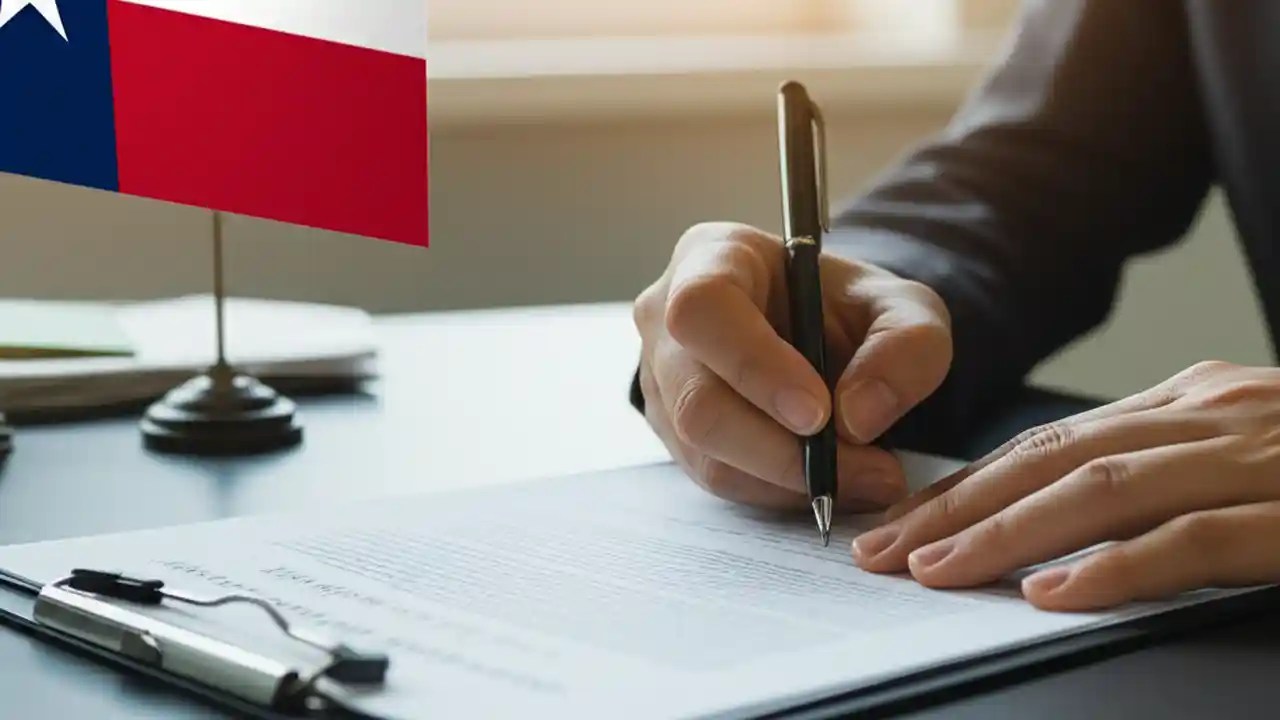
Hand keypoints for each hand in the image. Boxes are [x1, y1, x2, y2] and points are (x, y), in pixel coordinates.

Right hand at [633, 222, 951, 509]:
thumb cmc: (848, 307)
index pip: (702, 310)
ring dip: (790, 479)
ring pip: (706, 453)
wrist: (820, 332)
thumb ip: (904, 346)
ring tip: (868, 477)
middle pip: (697, 401)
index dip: (753, 365)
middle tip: (868, 467)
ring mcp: (662, 382)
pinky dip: (780, 491)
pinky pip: (717, 478)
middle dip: (782, 449)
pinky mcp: (674, 434)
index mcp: (710, 259)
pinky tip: (832, 479)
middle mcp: (665, 320)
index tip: (819, 413)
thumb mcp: (904, 306)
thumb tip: (858, 418)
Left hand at [852, 361, 1279, 610]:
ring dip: (1007, 532)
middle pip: (1053, 458)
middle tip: (884, 551)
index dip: (967, 483)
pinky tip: (1054, 591)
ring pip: (1104, 488)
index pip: (1049, 441)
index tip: (902, 522)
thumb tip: (1059, 522)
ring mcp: (1259, 458)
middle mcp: (1212, 414)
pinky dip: (1119, 566)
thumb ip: (1163, 467)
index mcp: (1192, 401)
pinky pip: (1197, 537)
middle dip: (958, 507)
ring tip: (936, 571)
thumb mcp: (1241, 450)